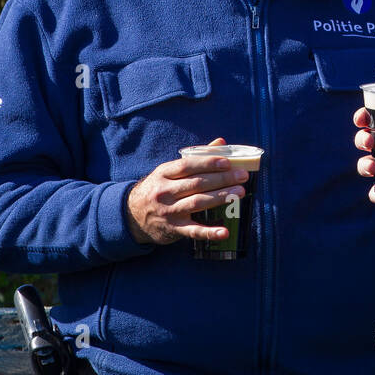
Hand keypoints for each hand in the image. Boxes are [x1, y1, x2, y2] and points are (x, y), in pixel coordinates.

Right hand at [124, 137, 248, 244]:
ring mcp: (169, 211)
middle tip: (242, 176)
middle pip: (196, 183)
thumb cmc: (158, 189)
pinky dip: (209, 232)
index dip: (208, 163)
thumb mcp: (169, 171)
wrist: (132, 216)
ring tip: (240, 192)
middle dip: (222, 179)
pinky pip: (193, 231)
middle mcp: (165, 191)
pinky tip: (224, 232)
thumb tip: (221, 142)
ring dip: (221, 197)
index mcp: (164, 173)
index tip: (227, 162)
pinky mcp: (173, 229)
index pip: (188, 166)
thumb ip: (195, 158)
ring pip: (197, 203)